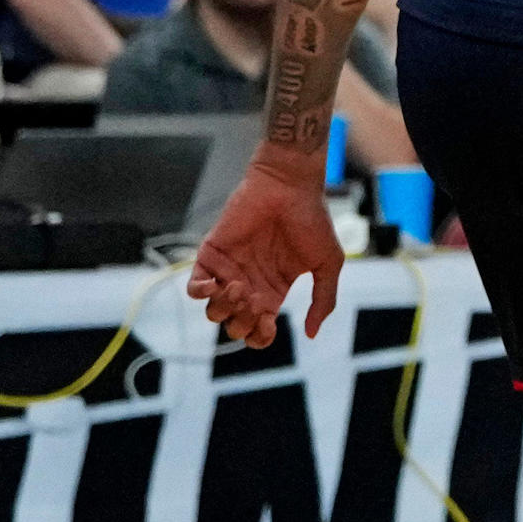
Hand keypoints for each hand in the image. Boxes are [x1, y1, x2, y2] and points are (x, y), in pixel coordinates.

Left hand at [191, 157, 343, 347]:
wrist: (289, 186)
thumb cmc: (312, 219)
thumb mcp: (328, 263)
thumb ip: (324, 300)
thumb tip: (312, 333)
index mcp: (275, 290)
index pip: (260, 329)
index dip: (261, 336)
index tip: (270, 323)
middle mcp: (251, 284)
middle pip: (235, 325)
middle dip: (243, 322)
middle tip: (257, 299)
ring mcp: (229, 271)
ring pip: (213, 311)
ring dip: (225, 308)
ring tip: (241, 286)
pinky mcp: (211, 256)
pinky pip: (194, 288)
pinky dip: (201, 293)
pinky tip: (217, 285)